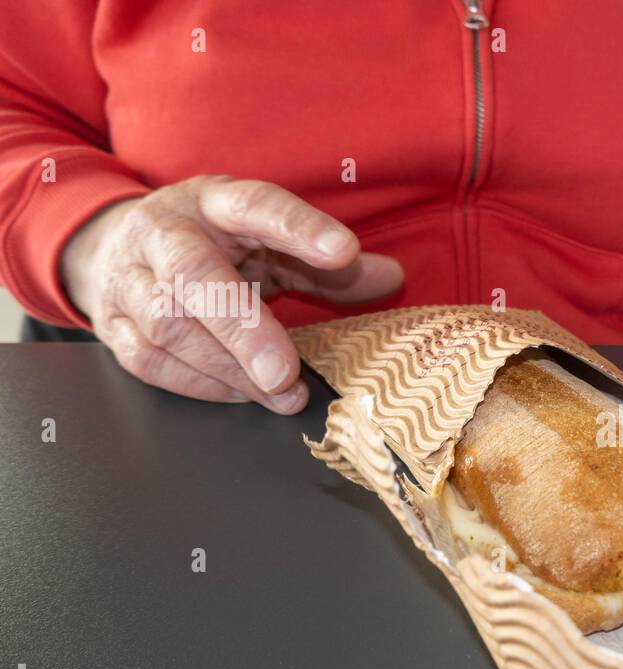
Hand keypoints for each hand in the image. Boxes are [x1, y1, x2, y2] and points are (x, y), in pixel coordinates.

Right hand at [59, 175, 403, 413]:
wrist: (115, 250)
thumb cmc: (212, 247)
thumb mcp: (268, 241)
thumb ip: (327, 265)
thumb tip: (392, 277)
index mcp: (213, 202)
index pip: (256, 204)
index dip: (299, 227)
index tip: (345, 251)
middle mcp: (164, 232)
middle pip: (194, 272)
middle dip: (243, 327)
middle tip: (286, 374)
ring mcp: (130, 277)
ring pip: (168, 324)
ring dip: (228, 367)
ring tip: (281, 393)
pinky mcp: (112, 324)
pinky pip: (150, 359)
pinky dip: (200, 383)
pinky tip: (242, 394)